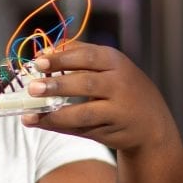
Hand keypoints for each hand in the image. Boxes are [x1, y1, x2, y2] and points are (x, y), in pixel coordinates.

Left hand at [21, 42, 178, 153]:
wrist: (152, 123)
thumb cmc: (121, 88)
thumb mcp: (109, 66)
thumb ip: (79, 56)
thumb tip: (42, 52)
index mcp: (115, 61)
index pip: (87, 56)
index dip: (61, 58)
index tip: (38, 61)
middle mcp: (119, 83)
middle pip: (86, 83)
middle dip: (57, 85)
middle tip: (32, 88)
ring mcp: (118, 109)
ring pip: (83, 112)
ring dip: (55, 113)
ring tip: (30, 112)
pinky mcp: (112, 129)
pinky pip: (82, 129)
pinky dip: (58, 126)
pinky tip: (39, 122)